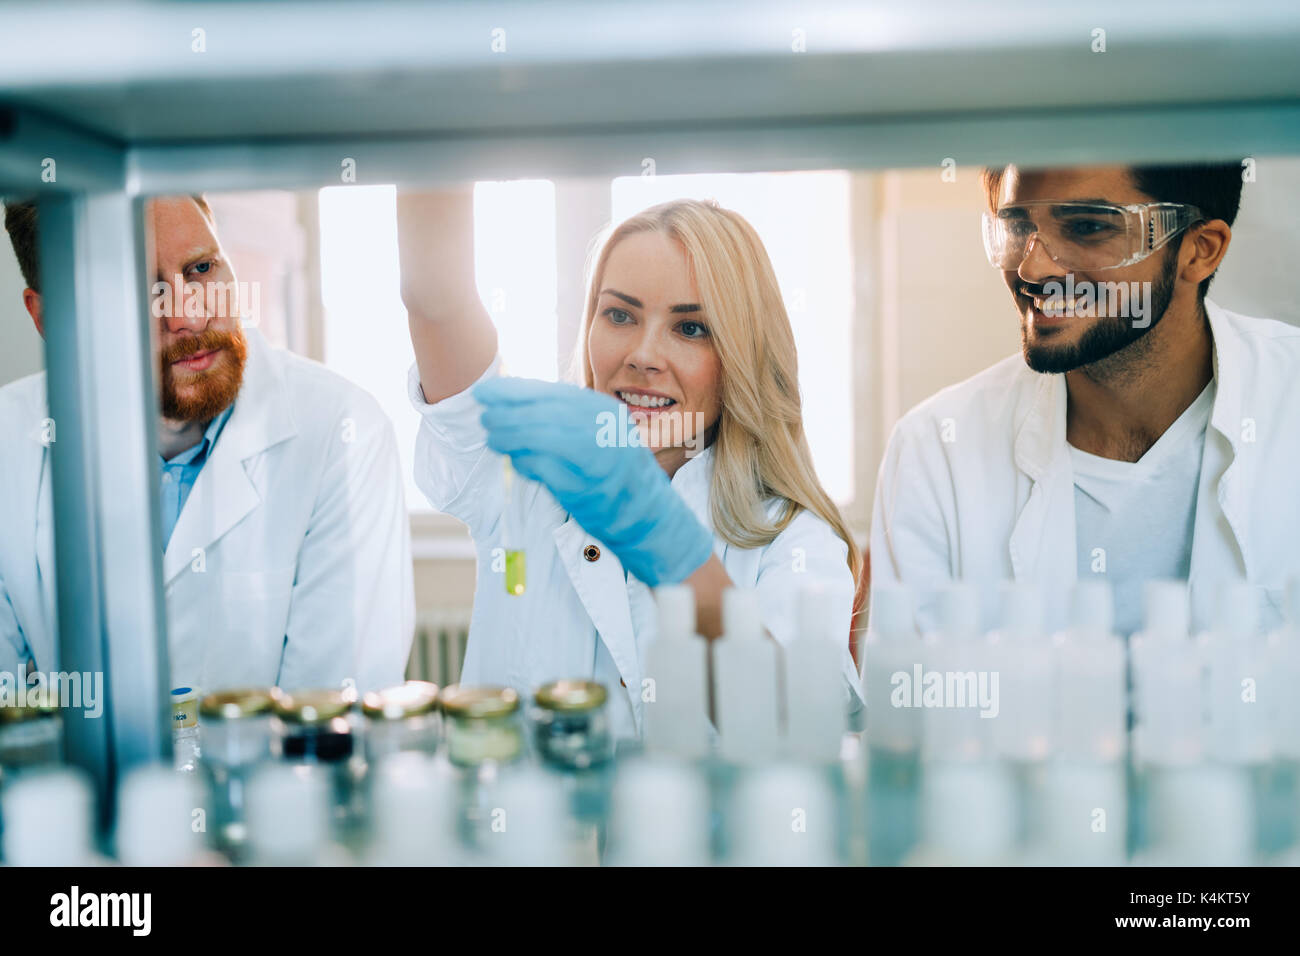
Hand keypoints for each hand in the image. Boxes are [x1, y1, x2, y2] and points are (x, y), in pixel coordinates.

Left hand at [474, 377, 713, 586]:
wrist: (648, 514)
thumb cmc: (614, 470)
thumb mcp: (597, 431)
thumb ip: (564, 417)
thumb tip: (515, 401)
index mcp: (605, 412)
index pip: (554, 394)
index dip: (516, 391)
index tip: (487, 390)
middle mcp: (605, 432)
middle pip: (547, 414)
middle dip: (509, 413)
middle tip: (484, 415)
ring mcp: (599, 460)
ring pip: (545, 440)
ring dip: (513, 437)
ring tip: (493, 437)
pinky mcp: (589, 490)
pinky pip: (548, 472)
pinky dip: (528, 465)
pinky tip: (518, 463)